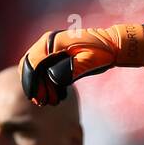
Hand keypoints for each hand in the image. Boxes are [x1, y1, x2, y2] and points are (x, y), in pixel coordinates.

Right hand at [20, 24, 143, 105]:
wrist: (112, 45)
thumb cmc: (102, 52)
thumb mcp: (88, 61)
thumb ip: (70, 69)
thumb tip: (54, 79)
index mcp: (54, 41)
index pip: (34, 62)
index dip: (32, 81)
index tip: (36, 98)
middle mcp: (49, 42)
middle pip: (31, 65)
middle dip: (35, 86)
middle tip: (42, 103)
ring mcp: (51, 47)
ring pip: (36, 68)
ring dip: (40, 85)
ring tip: (51, 101)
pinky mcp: (56, 54)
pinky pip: (44, 68)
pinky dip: (46, 82)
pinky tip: (56, 95)